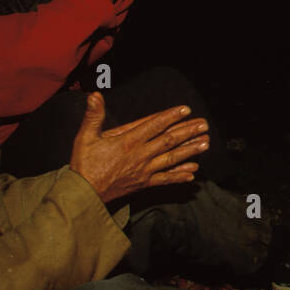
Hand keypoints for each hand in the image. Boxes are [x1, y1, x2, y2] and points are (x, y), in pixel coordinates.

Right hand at [69, 92, 208, 203]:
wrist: (84, 194)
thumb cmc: (83, 165)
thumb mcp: (85, 137)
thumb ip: (93, 116)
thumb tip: (94, 95)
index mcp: (128, 141)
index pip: (154, 125)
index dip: (171, 116)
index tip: (186, 109)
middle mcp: (140, 155)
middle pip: (169, 141)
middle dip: (188, 132)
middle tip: (205, 125)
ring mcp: (144, 171)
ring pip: (172, 159)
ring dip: (190, 151)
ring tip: (206, 143)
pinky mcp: (144, 184)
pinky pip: (166, 179)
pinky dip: (180, 175)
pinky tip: (193, 173)